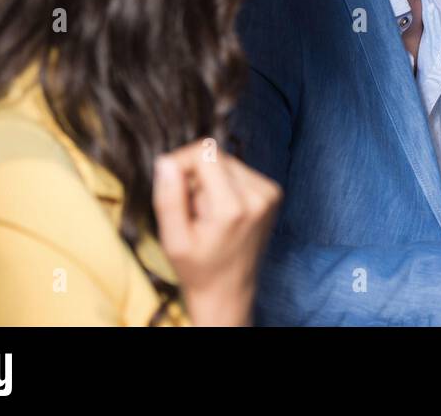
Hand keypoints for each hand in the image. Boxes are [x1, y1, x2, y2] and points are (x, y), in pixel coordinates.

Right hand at [152, 139, 281, 325]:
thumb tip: (166, 161)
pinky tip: (222, 210)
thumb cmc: (198, 268)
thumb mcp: (173, 240)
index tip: (170, 184)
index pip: (204, 152)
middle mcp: (259, 195)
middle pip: (216, 155)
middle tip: (191, 208)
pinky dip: (226, 184)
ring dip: (211, 180)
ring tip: (207, 212)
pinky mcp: (274, 191)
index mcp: (233, 206)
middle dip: (196, 175)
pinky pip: (240, 171)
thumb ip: (168, 199)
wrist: (229, 289)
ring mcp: (270, 192)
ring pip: (228, 161)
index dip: (180, 162)